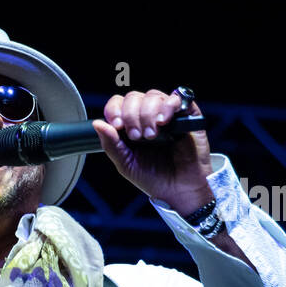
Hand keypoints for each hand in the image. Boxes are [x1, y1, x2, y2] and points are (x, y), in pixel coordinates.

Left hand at [92, 89, 213, 215]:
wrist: (179, 190)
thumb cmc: (154, 178)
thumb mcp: (126, 164)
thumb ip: (111, 144)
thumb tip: (97, 124)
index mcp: (131, 125)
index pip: (118, 104)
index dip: (114, 110)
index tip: (117, 126)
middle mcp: (148, 116)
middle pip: (134, 97)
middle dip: (132, 115)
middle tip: (137, 137)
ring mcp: (167, 114)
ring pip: (153, 96)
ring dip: (148, 113)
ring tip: (152, 135)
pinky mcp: (188, 115)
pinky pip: (178, 98)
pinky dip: (168, 106)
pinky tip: (164, 121)